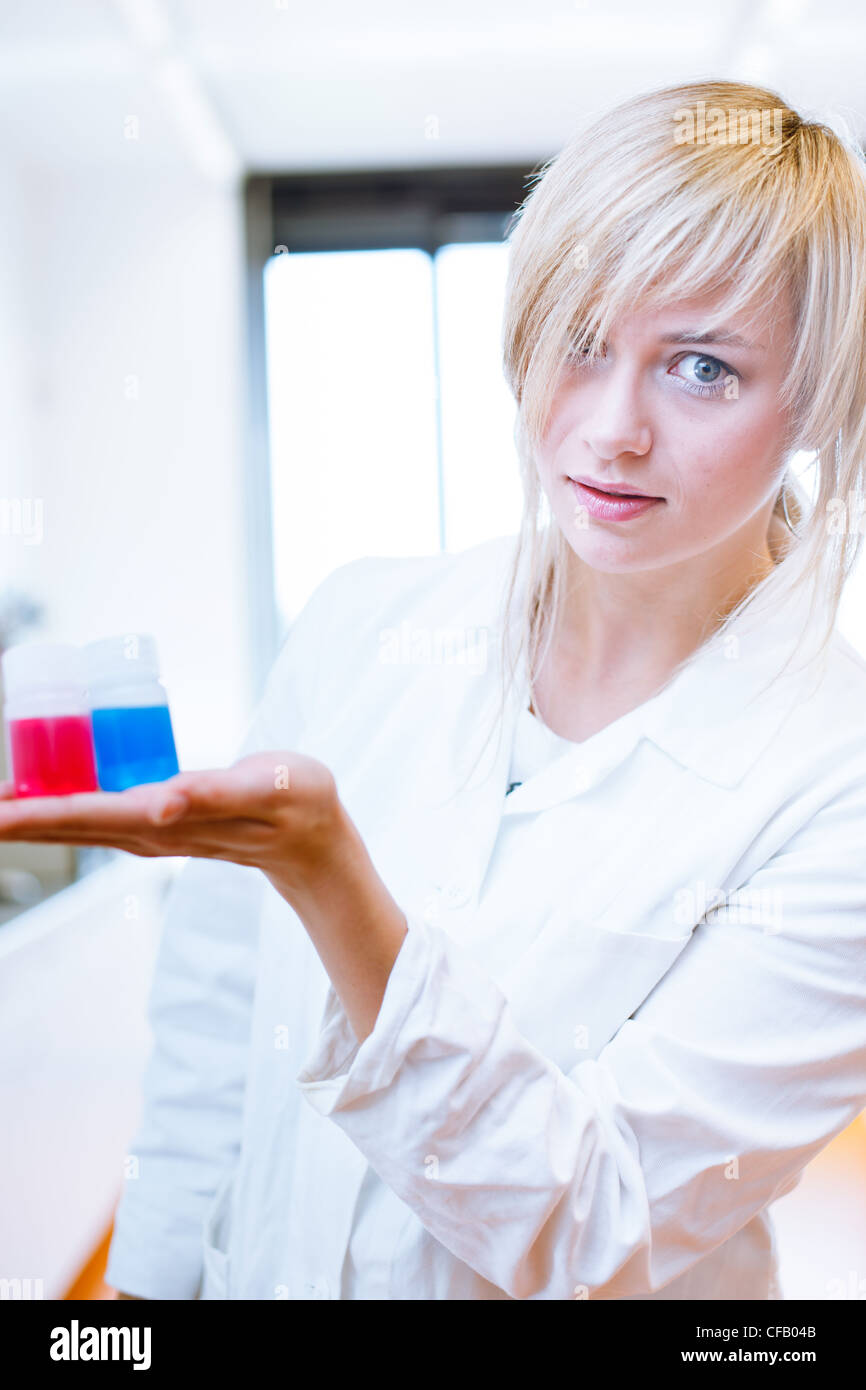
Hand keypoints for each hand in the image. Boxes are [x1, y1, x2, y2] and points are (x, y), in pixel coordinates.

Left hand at [0, 753, 347, 900]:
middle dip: (18, 820)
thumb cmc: (296, 801)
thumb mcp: (264, 789)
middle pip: (69, 826)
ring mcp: (152, 831)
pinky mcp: (159, 823)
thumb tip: (157, 803)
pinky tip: (44, 796)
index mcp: (167, 818)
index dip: (35, 814)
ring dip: (33, 818)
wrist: (315, 836)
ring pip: (79, 825)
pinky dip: (62, 809)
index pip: (86, 815)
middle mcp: (150, 830)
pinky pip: (97, 816)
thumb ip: (212, 794)